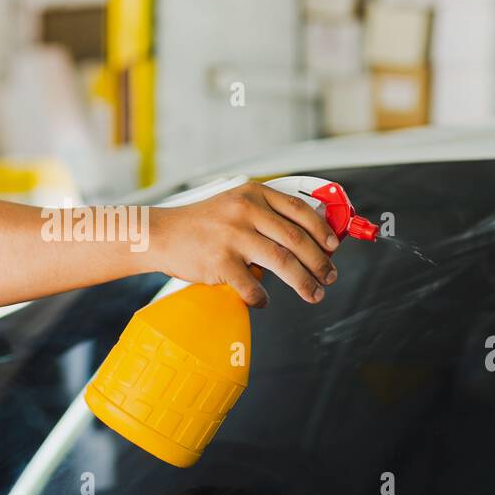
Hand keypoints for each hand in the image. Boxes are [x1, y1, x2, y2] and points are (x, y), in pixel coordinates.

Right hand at [147, 182, 340, 306]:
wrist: (160, 234)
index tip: (334, 247)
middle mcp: (245, 211)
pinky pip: (252, 286)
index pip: (299, 210)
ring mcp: (232, 236)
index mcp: (253, 194)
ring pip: (283, 263)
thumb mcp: (235, 204)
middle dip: (320, 262)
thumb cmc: (203, 223)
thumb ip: (267, 215)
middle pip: (297, 240)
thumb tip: (308, 239)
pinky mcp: (220, 262)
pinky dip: (262, 298)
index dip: (322, 230)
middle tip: (329, 276)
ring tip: (314, 293)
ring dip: (304, 283)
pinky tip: (263, 301)